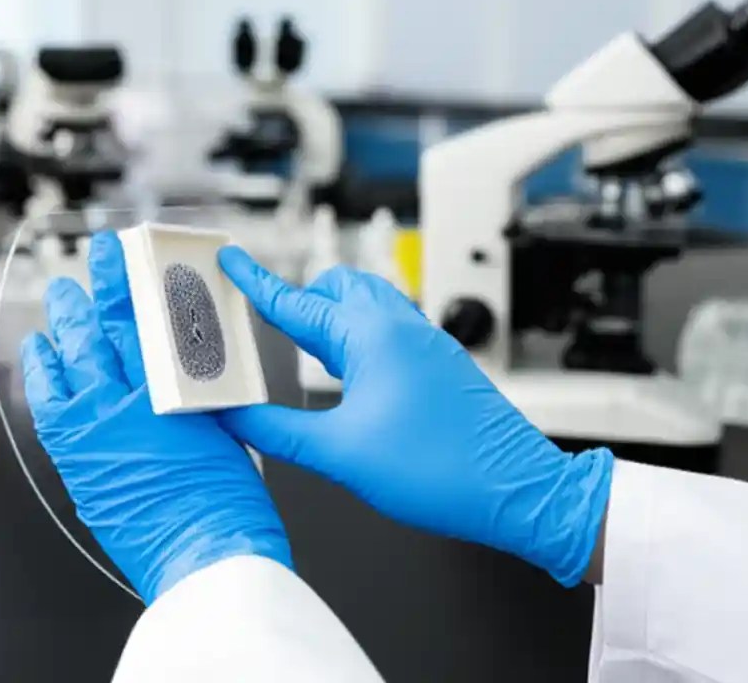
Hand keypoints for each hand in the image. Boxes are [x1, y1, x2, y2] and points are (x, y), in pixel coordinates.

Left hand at [21, 233, 291, 603]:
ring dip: (65, 323)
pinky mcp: (76, 456)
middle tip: (92, 263)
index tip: (122, 254)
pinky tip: (39, 352)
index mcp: (175, 386)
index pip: (144, 315)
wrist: (209, 554)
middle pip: (104, 327)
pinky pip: (48, 401)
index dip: (128, 280)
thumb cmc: (229, 505)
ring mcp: (95, 425)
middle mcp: (129, 398)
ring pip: (71, 356)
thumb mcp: (225, 429)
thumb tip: (182, 375)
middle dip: (96, 291)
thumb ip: (196, 395)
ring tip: (63, 298)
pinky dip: (40, 372)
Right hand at [215, 247, 612, 585]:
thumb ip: (277, 431)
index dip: (255, 281)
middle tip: (264, 319)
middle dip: (299, 296)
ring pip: (366, 305)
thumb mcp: (340, 454)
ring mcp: (424, 342)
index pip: (295, 300)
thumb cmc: (441, 469)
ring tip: (304, 349)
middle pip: (336, 287)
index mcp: (370, 336)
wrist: (517, 490)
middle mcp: (400, 327)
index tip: (230, 258)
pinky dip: (358, 336)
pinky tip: (351, 373)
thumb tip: (233, 417)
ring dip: (331, 316)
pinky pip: (388, 329)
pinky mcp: (439, 363)